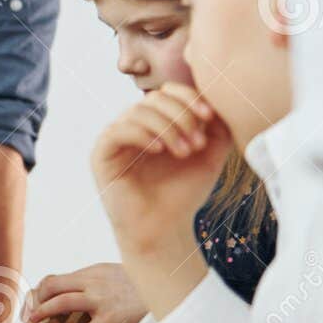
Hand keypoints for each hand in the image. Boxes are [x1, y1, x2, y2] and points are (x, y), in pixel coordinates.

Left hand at [23, 263, 147, 322]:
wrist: (173, 292)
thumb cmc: (150, 288)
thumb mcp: (124, 275)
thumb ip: (104, 281)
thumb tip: (89, 292)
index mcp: (95, 271)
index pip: (58, 278)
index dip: (42, 291)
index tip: (36, 304)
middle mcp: (94, 282)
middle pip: (52, 285)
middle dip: (36, 299)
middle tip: (30, 315)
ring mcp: (102, 300)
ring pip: (60, 302)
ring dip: (42, 313)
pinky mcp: (112, 319)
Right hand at [92, 83, 228, 253]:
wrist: (162, 230)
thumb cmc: (182, 194)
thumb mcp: (208, 157)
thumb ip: (217, 130)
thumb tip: (220, 101)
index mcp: (155, 123)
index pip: (167, 93)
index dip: (189, 98)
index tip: (210, 117)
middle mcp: (133, 126)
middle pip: (154, 98)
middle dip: (182, 116)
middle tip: (198, 143)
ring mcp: (115, 138)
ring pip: (138, 111)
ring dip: (167, 128)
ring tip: (185, 152)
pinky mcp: (102, 154)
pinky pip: (119, 131)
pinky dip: (143, 135)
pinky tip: (161, 151)